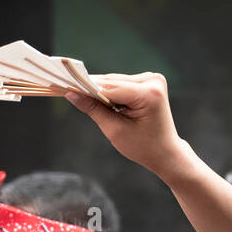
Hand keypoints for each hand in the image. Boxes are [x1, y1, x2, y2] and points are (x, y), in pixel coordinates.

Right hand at [64, 73, 189, 180]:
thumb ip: (93, 109)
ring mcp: (152, 80)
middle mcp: (153, 81)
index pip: (110, 88)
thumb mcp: (115, 130)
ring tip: (81, 97)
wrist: (165, 152)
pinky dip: (110, 91)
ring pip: (115, 82)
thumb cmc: (143, 147)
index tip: (65, 87)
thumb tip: (71, 93)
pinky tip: (99, 98)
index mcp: (149, 94)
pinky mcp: (149, 82)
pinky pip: (122, 84)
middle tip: (67, 90)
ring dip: (100, 90)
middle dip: (91, 89)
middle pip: (112, 82)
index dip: (86, 89)